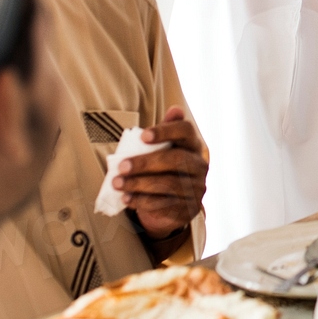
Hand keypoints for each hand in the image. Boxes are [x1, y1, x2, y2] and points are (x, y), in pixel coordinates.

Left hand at [112, 106, 207, 250]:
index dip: (166, 131)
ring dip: (139, 184)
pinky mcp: (188, 208)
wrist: (176, 201)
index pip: (185, 131)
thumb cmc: (166, 167)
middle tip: (122, 166)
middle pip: (176, 160)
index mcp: (193, 145)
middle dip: (146, 163)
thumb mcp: (166, 148)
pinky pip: (165, 205)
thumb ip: (166, 130)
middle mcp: (200, 165)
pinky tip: (126, 198)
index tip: (143, 135)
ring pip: (169, 184)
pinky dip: (142, 202)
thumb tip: (174, 110)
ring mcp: (196, 188)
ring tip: (118, 183)